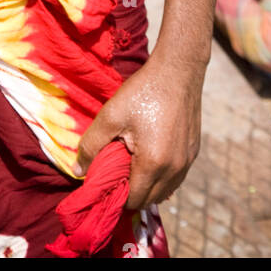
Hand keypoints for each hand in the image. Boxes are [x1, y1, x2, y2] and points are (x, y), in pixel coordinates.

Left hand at [75, 54, 202, 207]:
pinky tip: (149, 158)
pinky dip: (162, 177)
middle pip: (150, 200)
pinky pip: (176, 177)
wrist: (178, 70)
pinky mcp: (193, 152)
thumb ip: (91, 145)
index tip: (105, 183)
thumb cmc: (142, 91)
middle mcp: (174, 169)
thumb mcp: (111, 115)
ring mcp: (187, 161)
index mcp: (153, 163)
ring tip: (131, 166)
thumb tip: (77, 171)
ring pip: (165, 191)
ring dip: (148, 187)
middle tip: (116, 175)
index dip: (117, 196)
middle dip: (132, 193)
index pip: (134, 199)